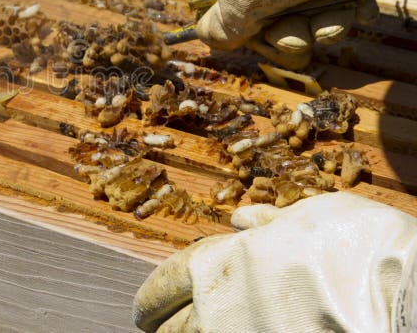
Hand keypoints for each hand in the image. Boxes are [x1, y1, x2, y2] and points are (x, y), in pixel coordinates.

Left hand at [133, 193, 416, 331]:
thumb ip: (269, 221)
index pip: (164, 284)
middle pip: (169, 326)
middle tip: (158, 330)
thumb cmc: (360, 246)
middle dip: (161, 328)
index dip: (152, 298)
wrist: (407, 297)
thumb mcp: (310, 216)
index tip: (146, 308)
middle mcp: (220, 307)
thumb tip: (241, 219)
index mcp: (220, 262)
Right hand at [195, 0, 392, 69]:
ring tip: (332, 25)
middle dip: (287, 33)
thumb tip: (208, 37)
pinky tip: (355, 12)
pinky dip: (349, 12)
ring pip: (310, 9)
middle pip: (272, 11)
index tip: (254, 40)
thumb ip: (220, 27)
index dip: (239, 26)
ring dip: (319, 27)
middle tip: (298, 39)